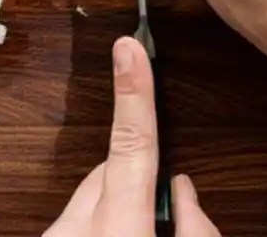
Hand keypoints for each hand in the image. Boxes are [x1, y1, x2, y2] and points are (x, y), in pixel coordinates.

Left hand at [45, 36, 220, 236]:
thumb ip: (194, 231)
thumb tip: (183, 188)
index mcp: (118, 230)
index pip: (131, 147)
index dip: (134, 94)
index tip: (128, 47)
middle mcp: (73, 230)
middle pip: (111, 173)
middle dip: (140, 184)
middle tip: (166, 220)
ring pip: (93, 202)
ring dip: (119, 215)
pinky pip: (77, 225)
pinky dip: (99, 231)